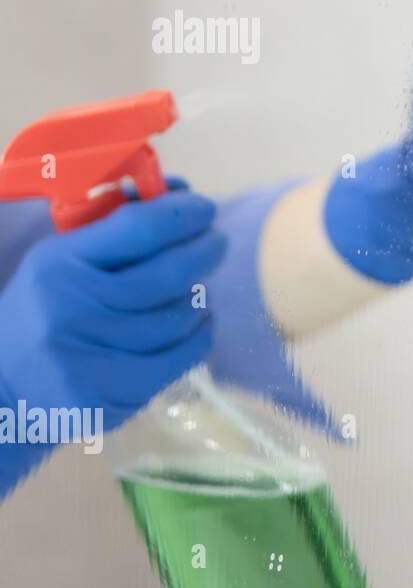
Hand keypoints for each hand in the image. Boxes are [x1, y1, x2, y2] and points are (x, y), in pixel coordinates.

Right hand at [0, 190, 224, 431]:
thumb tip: (181, 193)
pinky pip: (182, 356)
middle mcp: (74, 308)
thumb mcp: (63, 260)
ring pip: (179, 316)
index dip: (182, 214)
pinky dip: (199, 334)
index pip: (138, 228)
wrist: (4, 385)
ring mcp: (93, 355)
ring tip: (194, 288)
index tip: (203, 208)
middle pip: (168, 273)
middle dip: (204, 250)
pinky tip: (195, 323)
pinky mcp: (113, 394)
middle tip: (215, 241)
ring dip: (199, 297)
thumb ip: (117, 227)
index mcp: (59, 265)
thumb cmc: (46, 309)